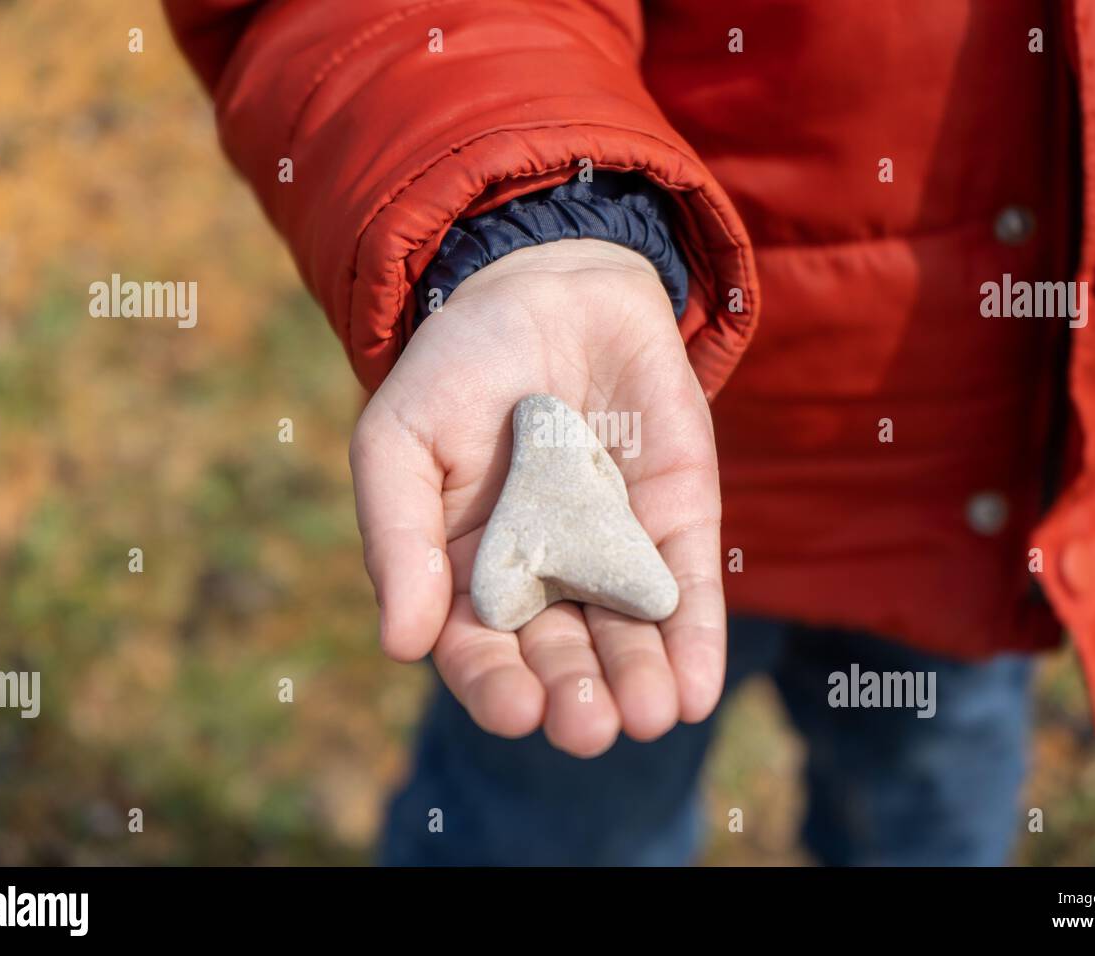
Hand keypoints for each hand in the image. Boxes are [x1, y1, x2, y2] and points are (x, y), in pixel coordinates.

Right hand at [350, 239, 724, 756]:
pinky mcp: (677, 517)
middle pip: (561, 656)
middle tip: (591, 728)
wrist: (545, 285)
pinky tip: (697, 688)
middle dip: (577, 696)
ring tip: (650, 716)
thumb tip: (399, 643)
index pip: (480, 651)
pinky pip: (687, 587)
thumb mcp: (400, 439)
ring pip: (628, 635)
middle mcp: (546, 578)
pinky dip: (695, 638)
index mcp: (470, 572)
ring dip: (641, 681)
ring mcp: (614, 551)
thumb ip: (397, 536)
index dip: (496, 685)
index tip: (517, 709)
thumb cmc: (456, 367)